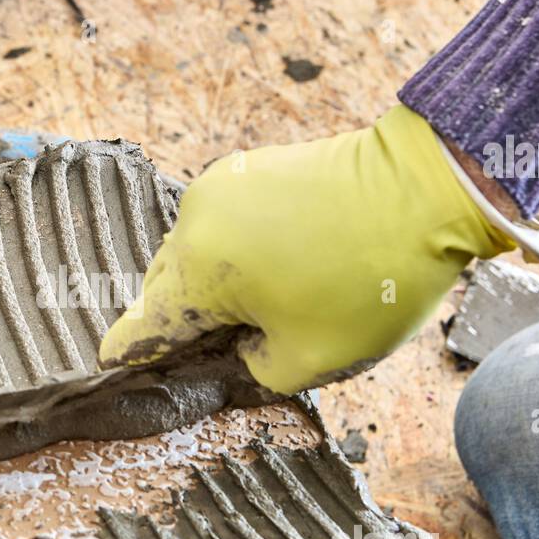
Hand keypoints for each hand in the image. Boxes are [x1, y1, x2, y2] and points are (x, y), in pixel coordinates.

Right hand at [99, 105, 517, 393]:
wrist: (425, 186)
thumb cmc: (369, 279)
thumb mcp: (311, 358)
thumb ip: (255, 370)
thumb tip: (241, 349)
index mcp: (196, 271)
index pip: (143, 327)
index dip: (132, 355)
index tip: (114, 367)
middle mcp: (194, 222)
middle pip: (166, 288)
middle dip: (186, 320)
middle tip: (226, 350)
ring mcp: (219, 186)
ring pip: (195, 254)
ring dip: (215, 284)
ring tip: (266, 308)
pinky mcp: (249, 167)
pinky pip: (223, 223)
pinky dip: (238, 251)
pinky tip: (280, 269)